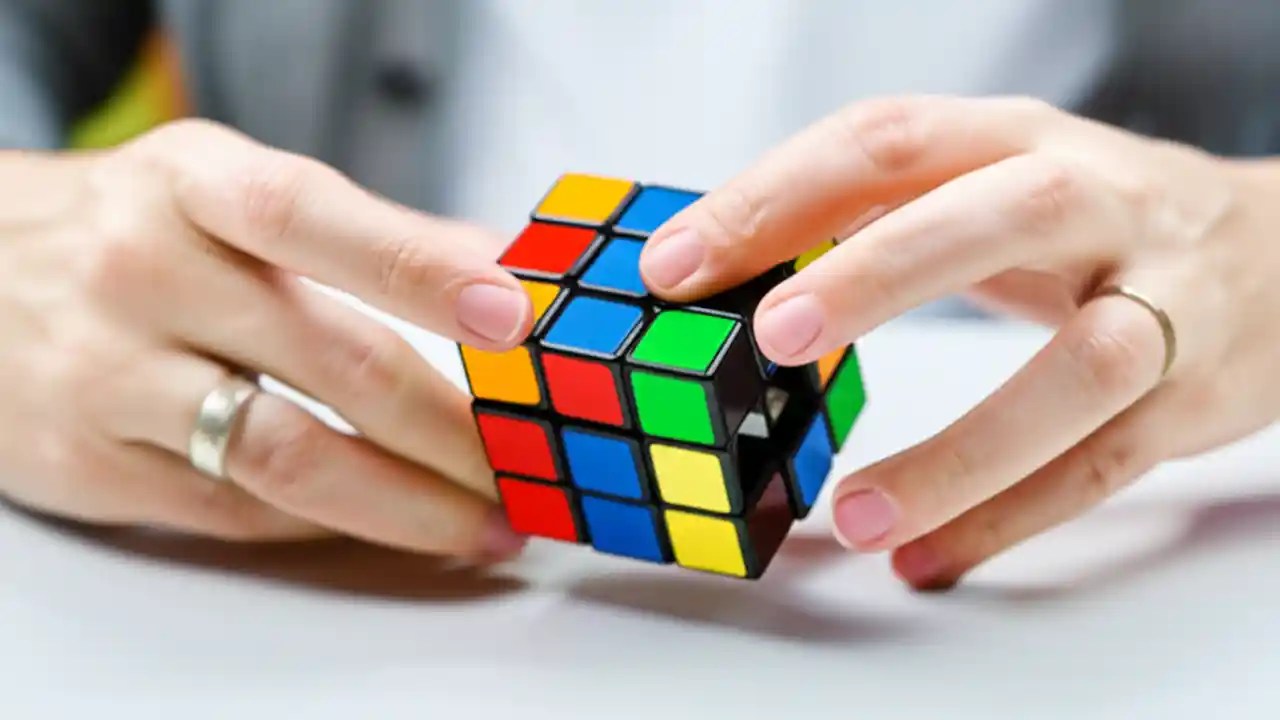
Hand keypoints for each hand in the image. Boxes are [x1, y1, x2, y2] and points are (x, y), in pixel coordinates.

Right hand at [0, 120, 531, 561]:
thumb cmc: (128, 229)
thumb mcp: (220, 186)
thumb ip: (353, 230)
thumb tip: (494, 276)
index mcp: (193, 187)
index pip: (315, 220)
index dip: (420, 268)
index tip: (516, 313)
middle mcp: (148, 274)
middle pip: (334, 362)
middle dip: (454, 428)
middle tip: (529, 461)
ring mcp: (113, 376)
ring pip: (291, 456)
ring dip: (409, 503)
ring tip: (484, 523)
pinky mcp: (92, 464)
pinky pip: (239, 509)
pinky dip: (331, 521)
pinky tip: (387, 519)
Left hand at [639, 95, 1279, 588]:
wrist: (1276, 255)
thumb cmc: (1094, 219)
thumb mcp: (989, 182)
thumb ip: (878, 217)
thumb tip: (729, 278)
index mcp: (1017, 139)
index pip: (887, 142)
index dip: (777, 196)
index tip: (678, 264)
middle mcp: (1096, 202)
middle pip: (994, 220)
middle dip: (876, 275)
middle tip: (775, 335)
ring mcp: (1159, 301)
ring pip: (1076, 371)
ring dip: (959, 451)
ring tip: (853, 512)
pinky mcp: (1189, 397)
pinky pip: (1099, 468)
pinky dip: (1006, 519)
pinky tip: (923, 556)